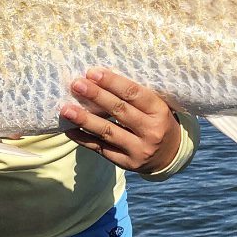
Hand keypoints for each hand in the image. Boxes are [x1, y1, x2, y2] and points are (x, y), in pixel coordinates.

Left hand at [61, 68, 181, 173]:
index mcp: (160, 111)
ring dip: (84, 120)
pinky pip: (101, 150)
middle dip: (96, 96)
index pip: (134, 93)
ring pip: (107, 132)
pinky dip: (84, 139)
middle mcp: (151, 131)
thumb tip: (100, 79)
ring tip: (66, 109)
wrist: (171, 155)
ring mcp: (139, 149)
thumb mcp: (156, 106)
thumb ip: (135, 96)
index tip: (92, 72)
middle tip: (76, 85)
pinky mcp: (127, 164)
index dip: (112, 82)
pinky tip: (70, 130)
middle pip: (119, 110)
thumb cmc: (158, 121)